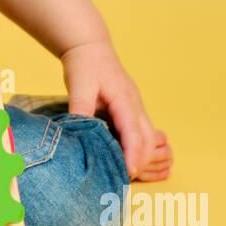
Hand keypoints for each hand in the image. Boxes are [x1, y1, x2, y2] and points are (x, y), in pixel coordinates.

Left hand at [61, 39, 171, 179]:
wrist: (89, 47)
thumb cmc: (84, 65)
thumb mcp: (79, 85)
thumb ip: (80, 108)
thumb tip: (79, 133)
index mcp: (124, 98)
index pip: (133, 130)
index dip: (133, 153)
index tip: (130, 171)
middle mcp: (134, 104)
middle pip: (146, 137)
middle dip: (142, 159)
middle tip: (127, 179)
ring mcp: (135, 106)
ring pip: (147, 135)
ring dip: (143, 155)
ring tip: (130, 174)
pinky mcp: (130, 109)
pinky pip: (140, 132)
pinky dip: (138, 147)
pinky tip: (128, 159)